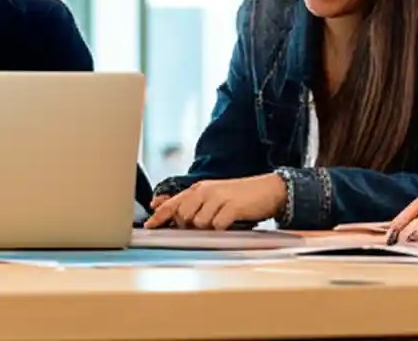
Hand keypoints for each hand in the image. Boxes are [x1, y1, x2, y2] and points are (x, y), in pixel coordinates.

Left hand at [144, 174, 284, 229]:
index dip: (159, 216)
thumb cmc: (240, 197)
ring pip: (199, 223)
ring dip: (209, 228)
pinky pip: (217, 226)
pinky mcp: (232, 207)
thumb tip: (174, 219)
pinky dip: (222, 229)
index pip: (173, 203)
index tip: (149, 226)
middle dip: (189, 226)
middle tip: (206, 224)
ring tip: (222, 221)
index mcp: (199, 189)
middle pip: (183, 216)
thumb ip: (195, 206)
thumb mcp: (214, 197)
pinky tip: (230, 223)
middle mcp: (205, 191)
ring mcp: (218, 198)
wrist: (268, 190)